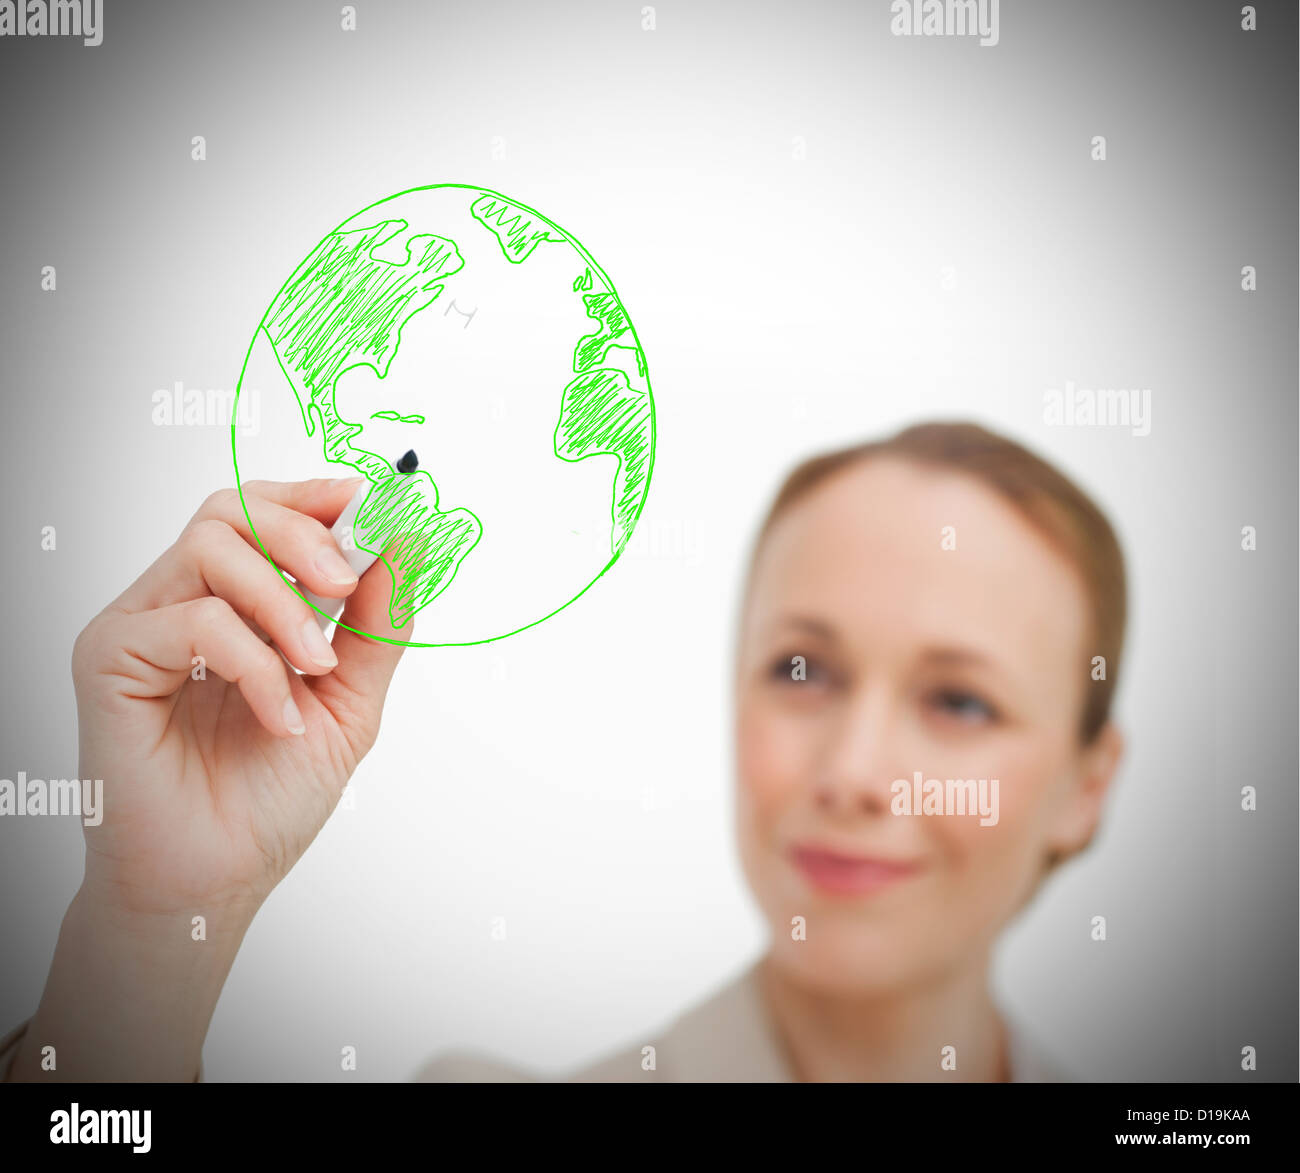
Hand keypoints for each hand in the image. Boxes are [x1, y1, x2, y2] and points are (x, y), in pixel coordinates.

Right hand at [72, 477, 411, 922]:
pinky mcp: (108, 659)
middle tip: (347, 584)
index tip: (375, 505)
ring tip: (316, 669)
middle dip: (305, 532)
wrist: (217, 880)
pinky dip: (255, 664)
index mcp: (233, 605)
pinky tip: (278, 717)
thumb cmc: (269, 798)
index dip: (319, 499)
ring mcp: (142, 626)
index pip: (264, 513)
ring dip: (285, 603)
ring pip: (212, 547)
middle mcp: (181, 602)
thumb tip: (409, 541)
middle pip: (232, 509)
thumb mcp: (348, 701)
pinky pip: (193, 619)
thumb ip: (376, 624)